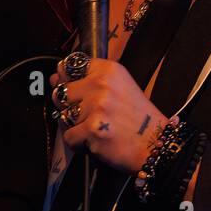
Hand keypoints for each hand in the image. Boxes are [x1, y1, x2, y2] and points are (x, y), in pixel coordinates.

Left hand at [49, 58, 171, 173]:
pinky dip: (79, 143)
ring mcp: (96, 107)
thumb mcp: (120, 86)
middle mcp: (101, 84)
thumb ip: (90, 80)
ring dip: (76, 126)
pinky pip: (69, 137)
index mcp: (108, 70)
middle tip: (90, 116)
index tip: (76, 92)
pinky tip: (96, 142)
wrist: (155, 144)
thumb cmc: (138, 118)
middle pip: (62, 92)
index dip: (68, 81)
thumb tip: (54, 77)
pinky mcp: (92, 130)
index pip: (71, 66)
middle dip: (70, 107)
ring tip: (96, 129)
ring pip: (64, 116)